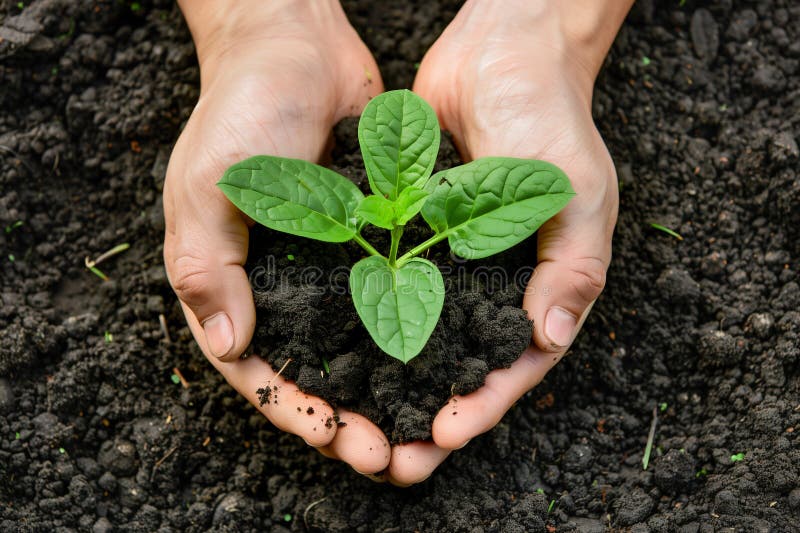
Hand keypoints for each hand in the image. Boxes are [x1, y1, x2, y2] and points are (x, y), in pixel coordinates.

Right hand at [164, 0, 389, 474]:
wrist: (295, 47)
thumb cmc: (238, 111)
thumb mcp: (203, 188)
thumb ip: (209, 267)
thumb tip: (232, 345)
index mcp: (230, 285)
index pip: (260, 370)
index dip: (297, 411)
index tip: (338, 440)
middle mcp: (281, 286)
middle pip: (316, 371)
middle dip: (352, 417)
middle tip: (394, 456)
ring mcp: (330, 266)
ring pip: (360, 345)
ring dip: (389, 388)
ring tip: (426, 426)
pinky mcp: (371, 240)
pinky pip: (395, 294)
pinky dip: (416, 328)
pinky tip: (449, 358)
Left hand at [388, 0, 630, 482]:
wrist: (502, 53)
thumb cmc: (552, 119)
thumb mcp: (578, 195)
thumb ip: (572, 267)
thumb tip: (550, 338)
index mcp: (539, 286)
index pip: (513, 365)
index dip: (483, 405)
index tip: (445, 435)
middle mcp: (490, 284)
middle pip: (459, 366)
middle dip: (426, 414)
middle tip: (391, 461)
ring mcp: (445, 260)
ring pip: (415, 338)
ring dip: (388, 383)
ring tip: (353, 423)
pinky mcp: (406, 232)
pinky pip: (383, 284)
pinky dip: (361, 318)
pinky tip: (331, 351)